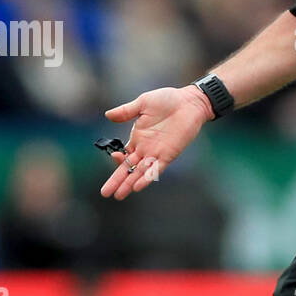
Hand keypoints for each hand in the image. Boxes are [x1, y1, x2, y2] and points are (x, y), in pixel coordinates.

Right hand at [99, 85, 212, 200]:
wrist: (189, 102)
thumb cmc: (167, 100)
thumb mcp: (142, 103)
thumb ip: (126, 111)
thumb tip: (107, 115)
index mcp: (138, 138)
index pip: (124, 156)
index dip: (117, 160)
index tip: (114, 156)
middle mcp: (146, 149)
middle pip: (128, 169)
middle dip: (117, 181)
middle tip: (106, 193)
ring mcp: (157, 153)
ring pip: (140, 172)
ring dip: (129, 184)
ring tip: (119, 195)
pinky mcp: (169, 154)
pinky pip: (156, 169)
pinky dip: (147, 178)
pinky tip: (138, 186)